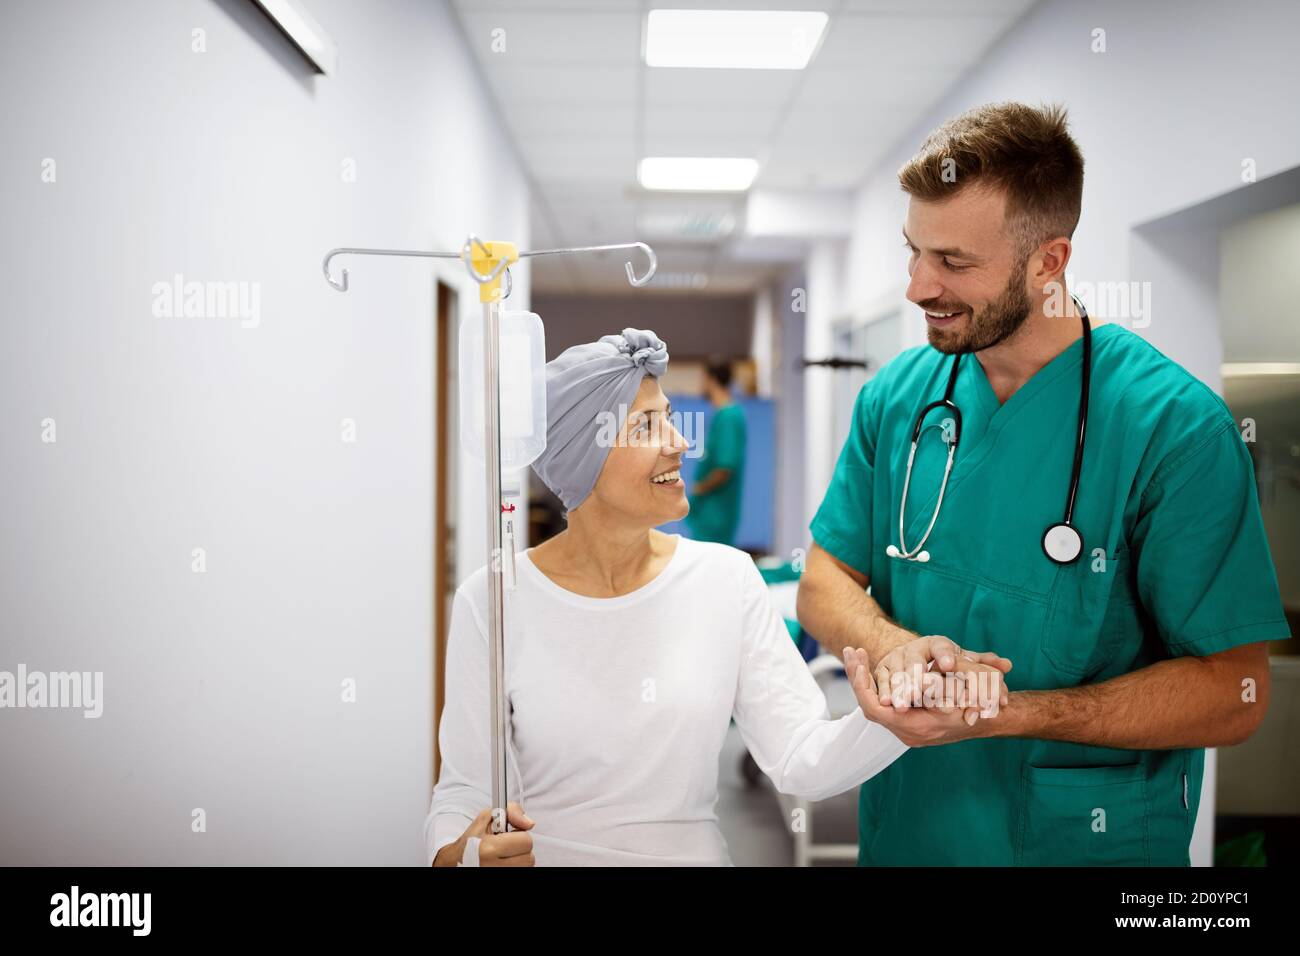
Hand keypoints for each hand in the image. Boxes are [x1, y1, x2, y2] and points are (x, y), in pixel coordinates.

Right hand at [433, 802, 535, 866]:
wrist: (455, 861)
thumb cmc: (471, 840)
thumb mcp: (486, 817)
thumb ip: (511, 811)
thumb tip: (529, 823)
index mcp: (489, 848)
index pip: (526, 841)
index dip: (520, 835)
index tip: (510, 834)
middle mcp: (493, 866)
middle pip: (529, 857)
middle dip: (520, 848)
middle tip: (507, 845)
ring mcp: (497, 875)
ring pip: (526, 867)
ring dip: (519, 859)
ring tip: (504, 854)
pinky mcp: (500, 882)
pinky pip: (520, 872)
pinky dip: (514, 865)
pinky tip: (504, 862)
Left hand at [845, 647, 992, 746]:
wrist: (984, 720)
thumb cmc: (975, 702)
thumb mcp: (963, 692)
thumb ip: (945, 686)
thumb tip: (930, 678)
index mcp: (917, 726)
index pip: (876, 709)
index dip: (864, 686)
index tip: (860, 662)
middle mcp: (907, 732)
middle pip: (870, 706)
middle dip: (857, 677)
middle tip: (851, 652)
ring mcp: (905, 730)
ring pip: (873, 704)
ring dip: (862, 679)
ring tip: (854, 654)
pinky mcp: (906, 722)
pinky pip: (881, 704)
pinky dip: (872, 684)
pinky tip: (866, 665)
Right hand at [873, 634, 1010, 716]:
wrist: (910, 654)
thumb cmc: (942, 660)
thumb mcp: (962, 660)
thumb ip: (983, 665)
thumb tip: (1007, 666)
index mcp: (937, 644)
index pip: (941, 648)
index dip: (945, 656)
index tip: (950, 665)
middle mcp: (914, 649)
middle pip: (914, 663)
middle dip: (916, 679)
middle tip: (920, 694)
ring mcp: (896, 658)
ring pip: (897, 674)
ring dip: (899, 690)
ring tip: (902, 705)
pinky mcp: (882, 669)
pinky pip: (882, 681)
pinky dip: (884, 692)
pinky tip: (887, 703)